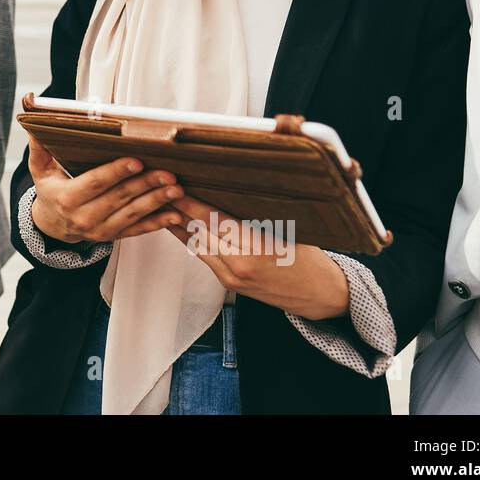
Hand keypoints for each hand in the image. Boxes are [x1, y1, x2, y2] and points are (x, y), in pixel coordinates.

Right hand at [28, 136, 185, 243]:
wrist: (52, 226)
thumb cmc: (51, 191)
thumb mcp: (40, 171)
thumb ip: (39, 148)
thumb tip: (33, 124)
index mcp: (67, 198)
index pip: (95, 182)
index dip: (116, 172)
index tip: (136, 161)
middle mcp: (84, 217)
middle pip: (119, 198)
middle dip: (145, 185)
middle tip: (167, 173)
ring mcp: (100, 230)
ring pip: (132, 214)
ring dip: (156, 202)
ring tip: (176, 189)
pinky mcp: (113, 237)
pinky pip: (137, 230)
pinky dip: (158, 223)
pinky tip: (175, 213)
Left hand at [164, 195, 349, 320]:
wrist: (318, 294)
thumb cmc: (309, 256)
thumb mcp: (290, 229)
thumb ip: (259, 213)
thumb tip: (232, 187)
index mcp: (256, 247)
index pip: (215, 220)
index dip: (193, 202)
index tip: (177, 185)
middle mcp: (239, 264)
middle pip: (200, 231)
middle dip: (179, 209)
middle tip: (161, 189)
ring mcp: (231, 277)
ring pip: (196, 245)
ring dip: (179, 225)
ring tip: (163, 203)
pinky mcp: (229, 284)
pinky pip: (204, 257)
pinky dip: (191, 239)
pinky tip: (179, 225)